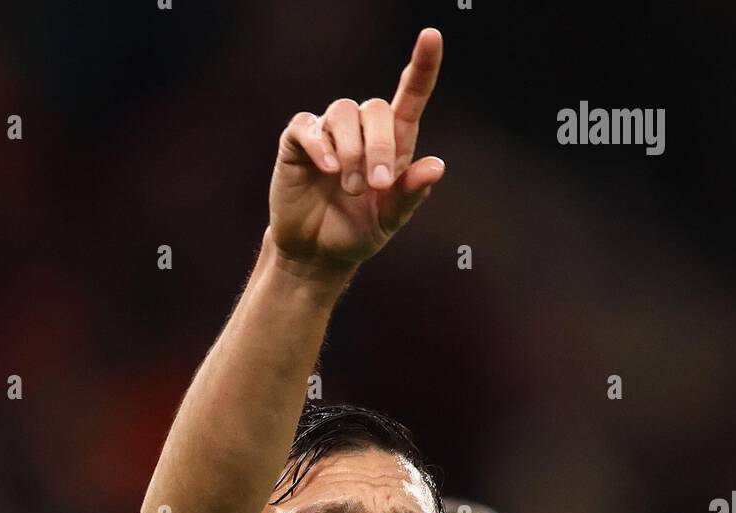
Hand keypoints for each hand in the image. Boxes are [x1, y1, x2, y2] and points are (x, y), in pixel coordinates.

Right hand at [268, 28, 444, 272]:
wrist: (316, 254)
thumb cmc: (357, 232)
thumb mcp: (390, 219)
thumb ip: (411, 193)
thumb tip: (437, 166)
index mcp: (392, 143)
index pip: (410, 95)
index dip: (422, 65)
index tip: (431, 37)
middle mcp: (362, 130)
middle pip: (374, 108)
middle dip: (379, 147)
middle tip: (376, 186)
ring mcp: (329, 132)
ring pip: (343, 112)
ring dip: (351, 152)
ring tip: (350, 188)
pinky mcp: (298, 142)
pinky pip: (309, 127)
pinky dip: (320, 146)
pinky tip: (327, 169)